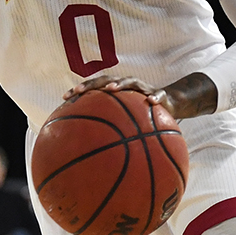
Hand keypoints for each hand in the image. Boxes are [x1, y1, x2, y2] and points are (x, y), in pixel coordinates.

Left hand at [60, 72, 215, 119]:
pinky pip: (158, 95)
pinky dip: (154, 97)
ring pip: (131, 82)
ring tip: (112, 89)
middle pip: (107, 80)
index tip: (64, 98)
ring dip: (120, 84)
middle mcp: (127, 87)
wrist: (171, 104)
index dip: (79, 91)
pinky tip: (151, 102)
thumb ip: (111, 133)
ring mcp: (143, 88)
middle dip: (93, 84)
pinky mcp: (160, 95)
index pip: (94, 88)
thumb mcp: (128, 125)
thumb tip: (89, 154)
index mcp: (116, 93)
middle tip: (81, 91)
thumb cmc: (144, 118)